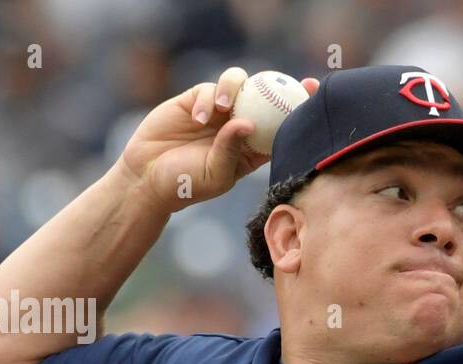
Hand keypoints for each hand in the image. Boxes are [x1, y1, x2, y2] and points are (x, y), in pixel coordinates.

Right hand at [116, 68, 319, 212]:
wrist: (148, 177)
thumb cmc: (188, 184)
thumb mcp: (216, 174)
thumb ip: (232, 149)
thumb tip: (248, 122)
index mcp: (254, 147)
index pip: (282, 124)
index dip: (299, 108)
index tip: (313, 94)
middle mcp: (240, 125)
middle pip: (266, 96)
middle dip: (283, 83)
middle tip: (292, 79)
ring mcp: (218, 111)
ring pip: (237, 83)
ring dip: (234, 88)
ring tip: (223, 107)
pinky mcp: (196, 99)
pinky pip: (209, 89)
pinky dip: (207, 99)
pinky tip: (199, 118)